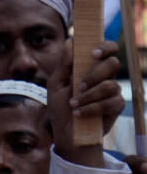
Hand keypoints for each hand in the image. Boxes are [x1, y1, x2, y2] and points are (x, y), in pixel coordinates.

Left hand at [48, 40, 123, 166]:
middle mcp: (105, 76)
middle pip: (112, 63)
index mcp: (91, 67)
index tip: (93, 54)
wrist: (65, 133)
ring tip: (74, 105)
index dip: (104, 47)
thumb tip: (70, 40)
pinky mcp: (116, 106)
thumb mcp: (56, 85)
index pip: (108, 48)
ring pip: (110, 85)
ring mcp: (113, 91)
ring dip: (88, 96)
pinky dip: (91, 109)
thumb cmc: (60, 107)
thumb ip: (64, 64)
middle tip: (79, 86)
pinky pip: (110, 102)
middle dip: (94, 75)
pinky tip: (79, 114)